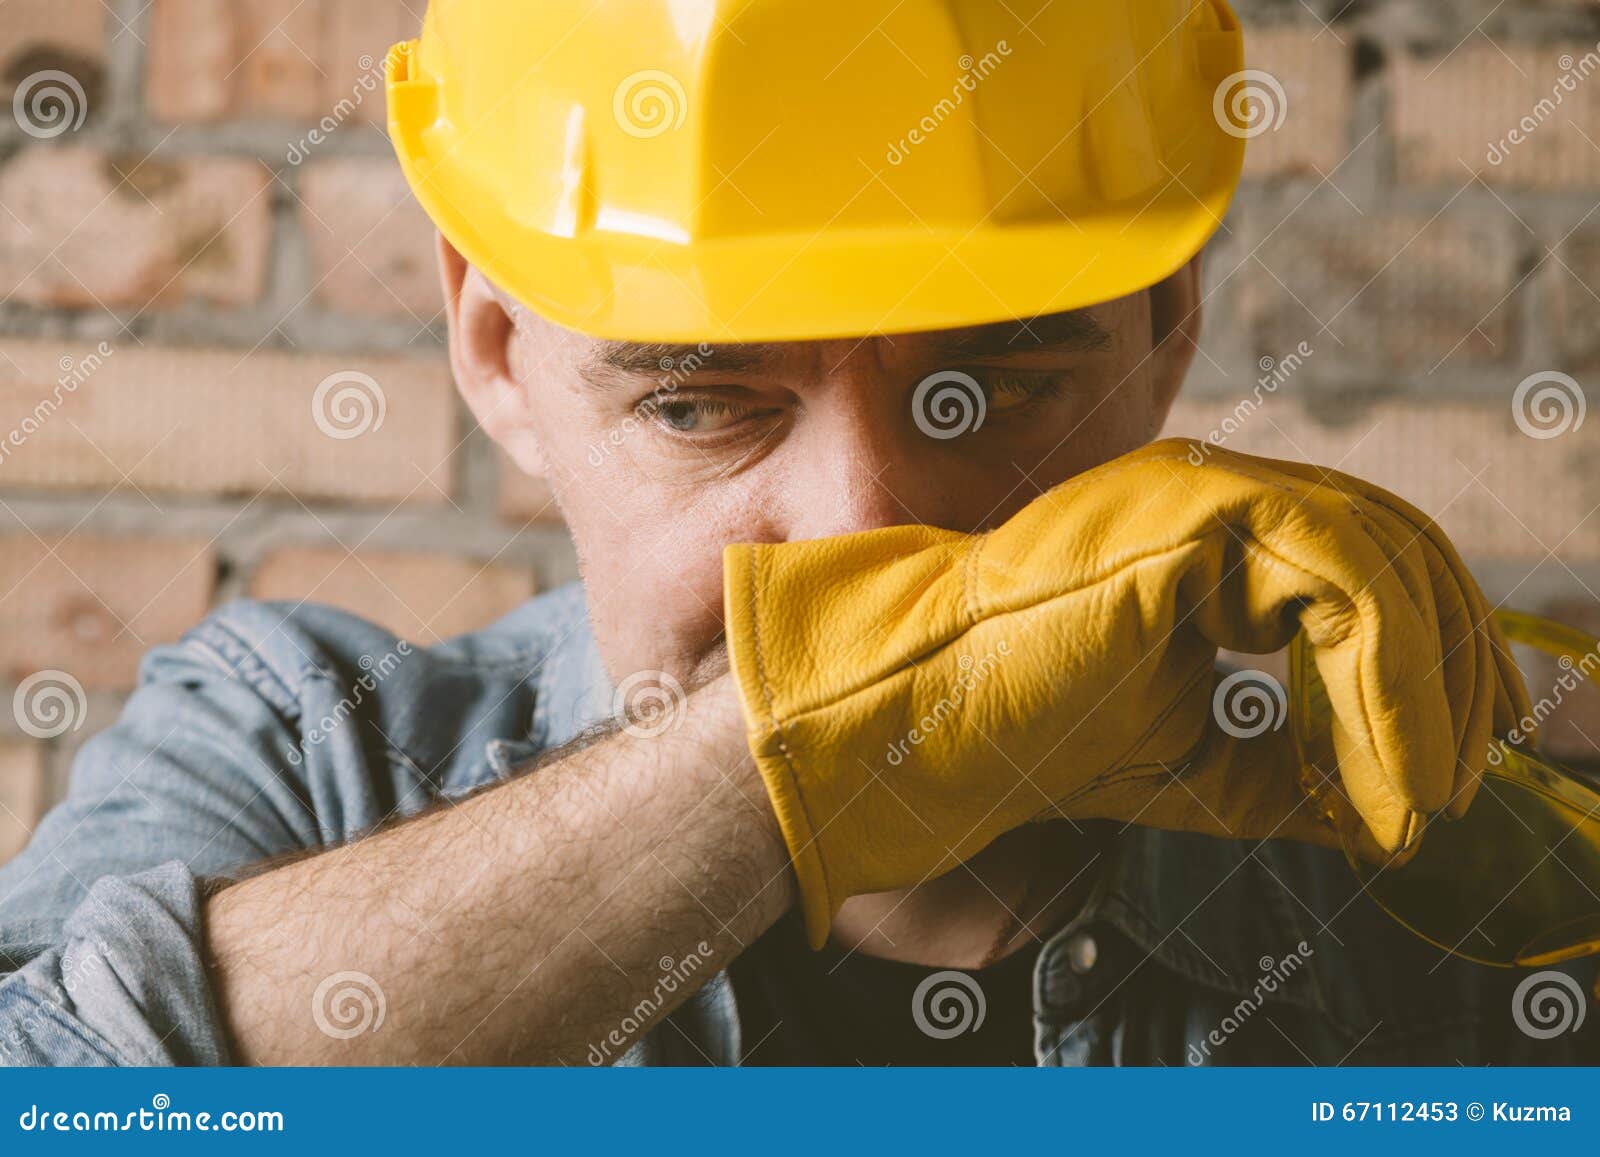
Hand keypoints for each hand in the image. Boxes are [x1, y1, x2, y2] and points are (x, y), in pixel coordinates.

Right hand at [721, 439, 1530, 946]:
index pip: (1365, 564)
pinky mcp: (1192, 512)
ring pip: (1386, 557)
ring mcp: (1202, 489)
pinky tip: (1385, 769)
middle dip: (1455, 671)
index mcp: (1210, 538)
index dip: (1431, 660)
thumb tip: (1389, 818)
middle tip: (1462, 782)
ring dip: (1430, 688)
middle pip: (1397, 546)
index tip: (1450, 764)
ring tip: (1430, 790)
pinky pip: (1345, 584)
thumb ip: (1286, 771)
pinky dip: (1389, 685)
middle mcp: (1214, 494)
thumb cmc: (1029, 732)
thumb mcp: (1192, 764)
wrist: (920, 721)